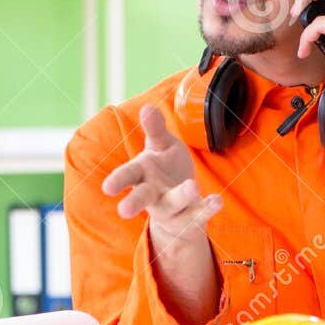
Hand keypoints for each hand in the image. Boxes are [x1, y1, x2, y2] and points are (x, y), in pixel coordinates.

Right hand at [101, 104, 222, 246]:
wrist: (180, 204)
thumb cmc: (164, 168)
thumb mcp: (160, 145)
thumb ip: (155, 129)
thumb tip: (147, 107)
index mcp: (141, 174)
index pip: (127, 176)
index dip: (117, 181)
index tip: (107, 188)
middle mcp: (152, 194)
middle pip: (142, 198)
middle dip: (133, 203)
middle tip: (124, 211)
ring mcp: (171, 209)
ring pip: (173, 204)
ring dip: (182, 196)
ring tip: (192, 186)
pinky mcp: (190, 217)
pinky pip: (198, 214)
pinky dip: (207, 208)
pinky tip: (217, 200)